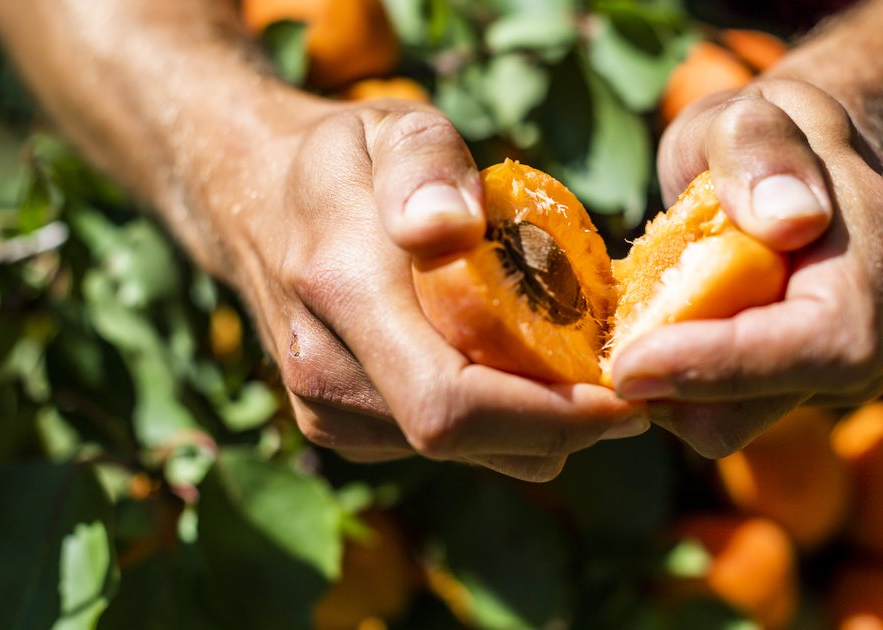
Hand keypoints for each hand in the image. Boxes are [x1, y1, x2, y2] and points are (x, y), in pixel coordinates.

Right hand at [218, 97, 644, 480]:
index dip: (550, 418)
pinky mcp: (341, 427)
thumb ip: (424, 164)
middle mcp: (323, 370)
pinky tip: (518, 365)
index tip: (629, 395)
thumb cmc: (346, 159)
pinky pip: (446, 447)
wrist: (253, 200)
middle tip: (628, 380)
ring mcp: (325, 410)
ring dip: (538, 425)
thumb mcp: (393, 126)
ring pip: (467, 454)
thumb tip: (449, 225)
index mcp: (340, 290)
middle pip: (469, 441)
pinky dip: (502, 421)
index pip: (451, 402)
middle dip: (563, 426)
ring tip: (578, 363)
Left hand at [611, 79, 882, 457]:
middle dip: (690, 390)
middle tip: (615, 363)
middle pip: (790, 393)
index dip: (728, 364)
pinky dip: (695, 390)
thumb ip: (759, 148)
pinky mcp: (832, 384)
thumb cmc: (771, 133)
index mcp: (878, 236)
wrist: (817, 163)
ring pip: (761, 415)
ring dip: (685, 393)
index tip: (631, 364)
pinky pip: (750, 411)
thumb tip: (791, 220)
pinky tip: (669, 341)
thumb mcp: (748, 111)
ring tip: (640, 334)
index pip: (825, 336)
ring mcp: (874, 358)